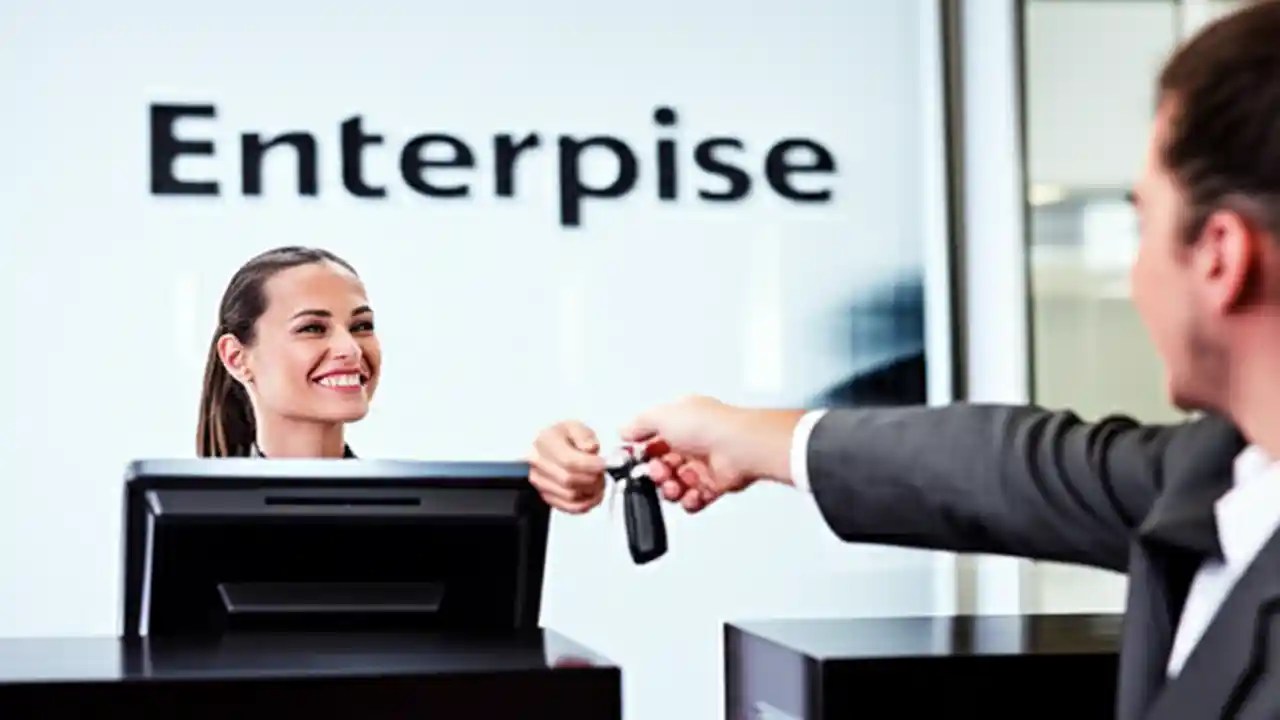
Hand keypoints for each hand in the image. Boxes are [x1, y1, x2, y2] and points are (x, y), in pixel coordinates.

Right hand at [527, 420, 606, 512]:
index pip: (568, 461)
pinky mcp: (546, 495)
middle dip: (592, 478)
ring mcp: (540, 481)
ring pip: (570, 496)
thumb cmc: (565, 436)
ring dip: (591, 491)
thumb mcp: (577, 427)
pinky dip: (586, 504)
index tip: (602, 464)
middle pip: (569, 480)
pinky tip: (593, 495)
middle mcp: (538, 462)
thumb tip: (590, 449)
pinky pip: (568, 507)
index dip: (590, 465)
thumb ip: (585, 436)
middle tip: (602, 472)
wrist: (554, 445)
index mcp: (546, 441)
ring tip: (598, 481)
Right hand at [621, 395, 801, 512]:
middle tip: (659, 473)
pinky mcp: (715, 484)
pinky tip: (690, 495)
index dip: (641, 453)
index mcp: (681, 422)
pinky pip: (695, 499)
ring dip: (671, 490)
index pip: (653, 441)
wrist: (741, 448)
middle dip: (656, 474)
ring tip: (675, 486)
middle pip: (663, 466)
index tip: (633, 461)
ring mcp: (704, 465)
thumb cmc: (710, 426)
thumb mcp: (662, 416)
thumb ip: (640, 424)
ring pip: (676, 485)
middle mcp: (693, 443)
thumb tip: (625, 431)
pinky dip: (690, 501)